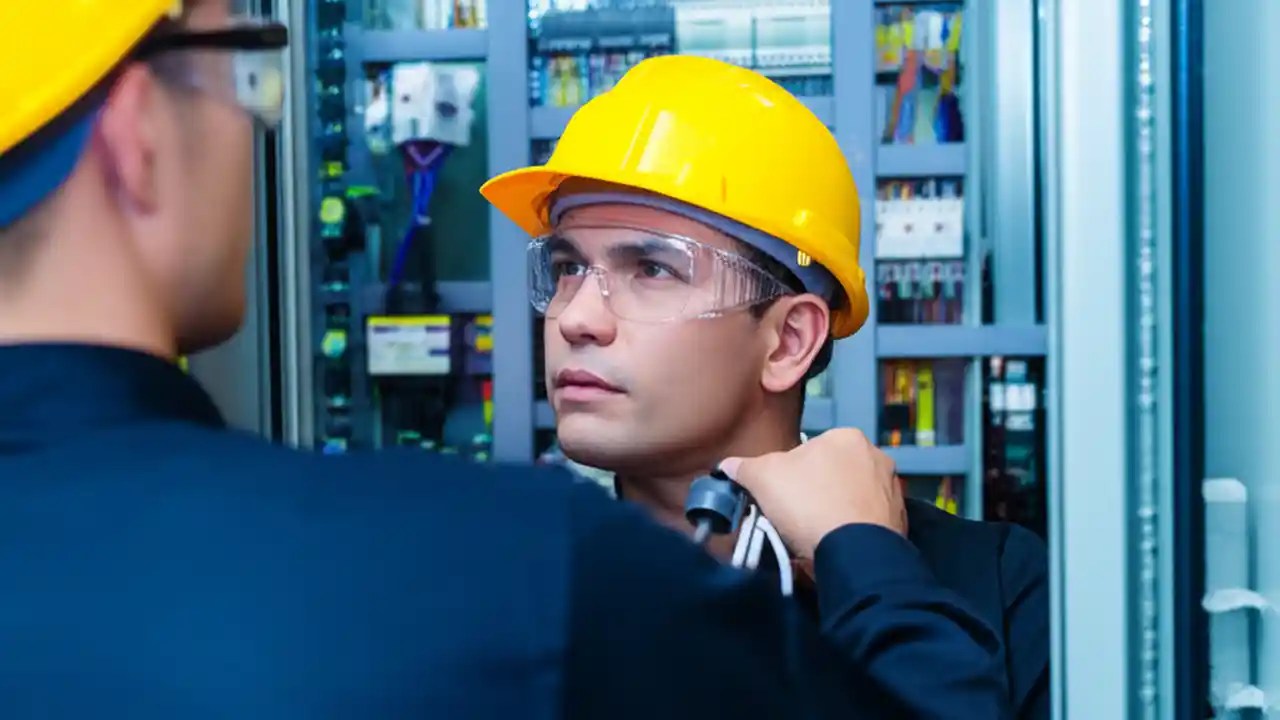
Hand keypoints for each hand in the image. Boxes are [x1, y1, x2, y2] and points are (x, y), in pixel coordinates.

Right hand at [719, 428, 906, 559]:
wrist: (854, 552)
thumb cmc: (808, 503)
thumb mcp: (763, 478)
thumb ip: (745, 467)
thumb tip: (727, 465)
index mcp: (847, 437)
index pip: (812, 450)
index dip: (793, 474)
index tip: (784, 496)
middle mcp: (878, 456)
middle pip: (835, 472)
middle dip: (819, 491)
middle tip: (799, 516)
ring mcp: (893, 490)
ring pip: (853, 497)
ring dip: (838, 510)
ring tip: (819, 535)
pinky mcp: (903, 521)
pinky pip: (870, 521)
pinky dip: (855, 530)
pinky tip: (840, 544)